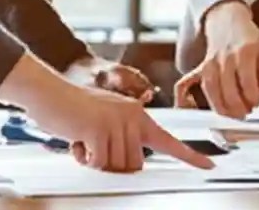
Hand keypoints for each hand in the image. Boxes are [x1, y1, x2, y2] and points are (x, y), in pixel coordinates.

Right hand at [1, 55, 213, 172]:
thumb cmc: (73, 111)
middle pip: (135, 165)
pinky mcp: (99, 129)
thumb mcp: (105, 123)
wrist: (47, 92)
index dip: (190, 156)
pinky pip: (97, 163)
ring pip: (116, 167)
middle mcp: (132, 117)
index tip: (210, 165)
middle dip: (113, 165)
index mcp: (137, 115)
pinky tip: (76, 140)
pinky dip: (83, 158)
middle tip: (94, 147)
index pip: (169, 140)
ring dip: (96, 161)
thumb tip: (131, 166)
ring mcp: (117, 122)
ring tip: (84, 140)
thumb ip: (122, 140)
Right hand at [173, 1, 258, 118]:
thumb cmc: (249, 41)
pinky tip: (190, 106)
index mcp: (245, 53)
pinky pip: (185, 83)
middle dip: (241, 108)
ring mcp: (209, 63)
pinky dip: (183, 98)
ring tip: (232, 113)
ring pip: (212, 93)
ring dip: (223, 109)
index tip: (257, 101)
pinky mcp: (199, 68)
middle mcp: (225, 58)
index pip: (249, 87)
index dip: (255, 99)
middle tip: (246, 110)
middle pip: (230, 94)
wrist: (228, 21)